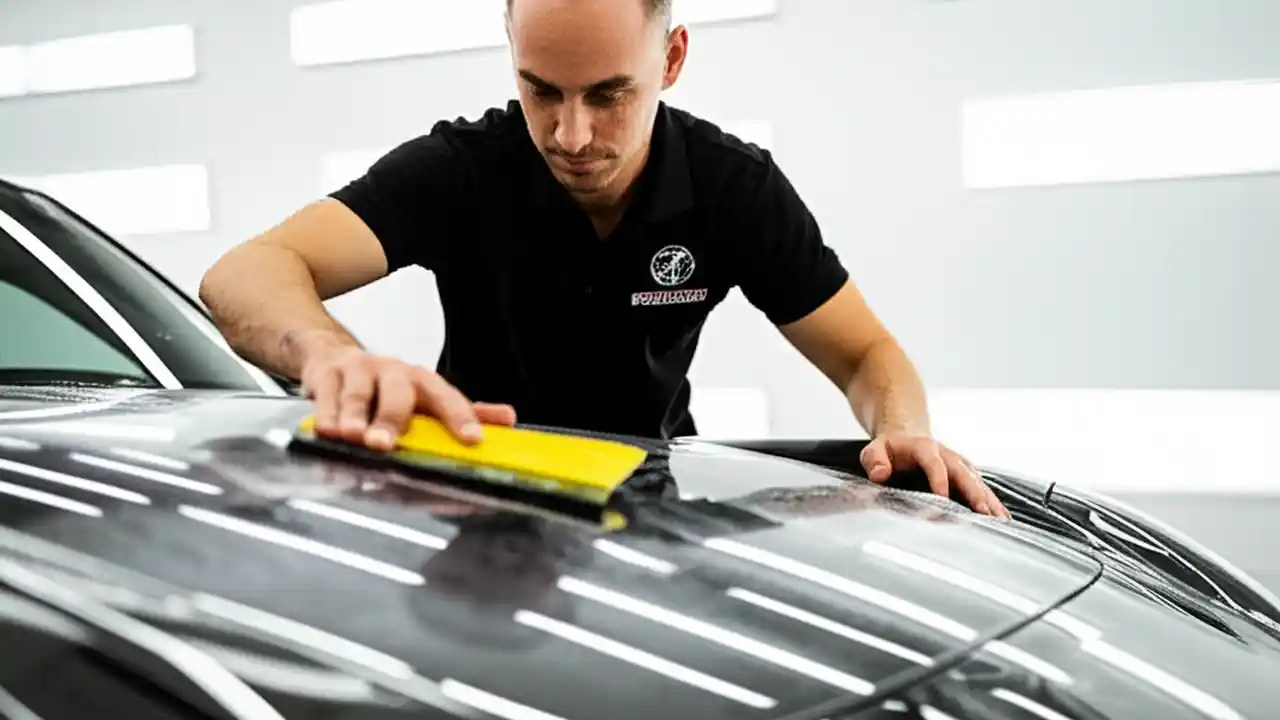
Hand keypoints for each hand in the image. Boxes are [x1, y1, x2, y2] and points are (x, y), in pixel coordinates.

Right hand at [299, 346, 515, 451]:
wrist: (334, 358)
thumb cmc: (387, 388)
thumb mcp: (424, 398)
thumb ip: (462, 411)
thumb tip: (508, 419)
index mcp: (422, 380)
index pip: (446, 396)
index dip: (461, 416)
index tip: (472, 439)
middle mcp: (392, 372)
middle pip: (398, 392)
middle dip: (393, 418)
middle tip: (386, 444)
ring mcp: (358, 371)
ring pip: (358, 393)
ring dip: (355, 416)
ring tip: (352, 436)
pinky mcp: (326, 375)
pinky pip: (325, 395)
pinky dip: (325, 414)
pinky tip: (325, 430)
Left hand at [860, 432, 1009, 517]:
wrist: (907, 436)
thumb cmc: (889, 448)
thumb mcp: (874, 449)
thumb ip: (874, 460)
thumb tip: (879, 475)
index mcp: (924, 447)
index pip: (934, 464)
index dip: (939, 480)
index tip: (942, 499)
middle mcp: (947, 455)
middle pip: (964, 473)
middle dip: (974, 493)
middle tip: (983, 512)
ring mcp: (959, 465)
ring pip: (977, 482)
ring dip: (988, 500)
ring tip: (1000, 520)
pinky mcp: (965, 475)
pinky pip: (981, 489)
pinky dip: (992, 502)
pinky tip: (1002, 518)